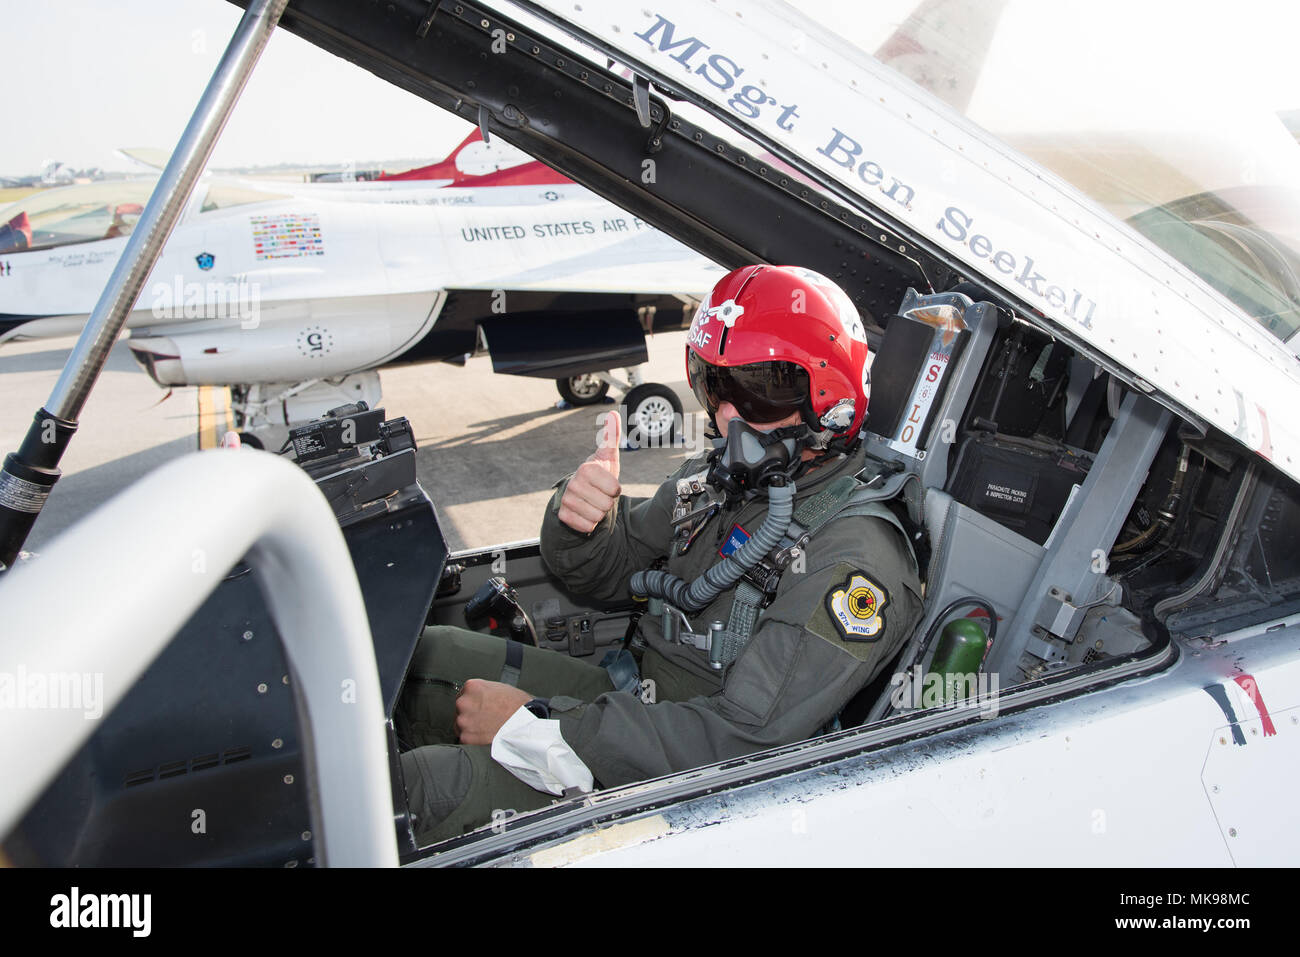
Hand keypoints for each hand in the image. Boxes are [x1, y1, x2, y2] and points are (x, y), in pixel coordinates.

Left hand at [455, 678, 532, 744]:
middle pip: (460, 708)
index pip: (464, 693)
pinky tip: (485, 734)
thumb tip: (477, 697)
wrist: (524, 723)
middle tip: (484, 716)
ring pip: (460, 724)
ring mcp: (463, 720)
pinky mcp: (466, 736)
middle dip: (470, 713)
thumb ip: (482, 691)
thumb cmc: (517, 705)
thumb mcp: (498, 688)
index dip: (473, 701)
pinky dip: (473, 738)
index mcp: (472, 687)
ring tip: (486, 726)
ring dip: (470, 726)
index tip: (478, 706)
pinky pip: (464, 737)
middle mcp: (464, 702)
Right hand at [557, 409, 621, 532]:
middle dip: (607, 502)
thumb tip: (614, 414)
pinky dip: (589, 524)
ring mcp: (567, 500)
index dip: (615, 490)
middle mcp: (574, 483)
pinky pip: (586, 526)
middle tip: (599, 495)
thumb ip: (611, 437)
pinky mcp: (563, 515)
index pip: (615, 489)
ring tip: (592, 503)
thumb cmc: (598, 475)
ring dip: (598, 513)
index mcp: (587, 469)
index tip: (607, 484)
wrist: (579, 494)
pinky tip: (585, 513)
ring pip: (597, 517)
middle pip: (606, 505)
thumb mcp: (607, 457)